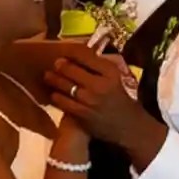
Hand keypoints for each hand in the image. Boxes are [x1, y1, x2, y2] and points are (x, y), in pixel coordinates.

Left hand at [44, 46, 163, 157]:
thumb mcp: (118, 78)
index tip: (66, 51)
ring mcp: (89, 100)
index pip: (85, 55)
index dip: (72, 52)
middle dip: (60, 65)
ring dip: (53, 79)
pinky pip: (63, 102)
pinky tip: (54, 94)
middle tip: (56, 63)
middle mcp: (99, 84)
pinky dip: (57, 96)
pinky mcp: (82, 114)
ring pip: (64, 85)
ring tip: (48, 76)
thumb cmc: (123, 100)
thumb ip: (101, 67)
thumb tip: (82, 54)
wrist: (129, 127)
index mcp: (110, 72)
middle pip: (71, 69)